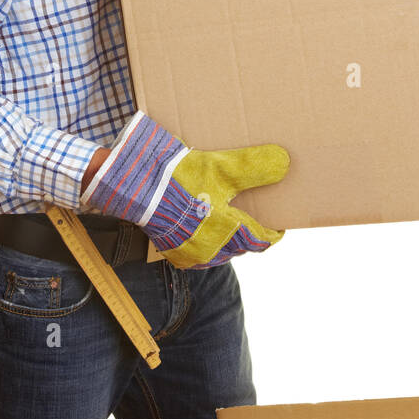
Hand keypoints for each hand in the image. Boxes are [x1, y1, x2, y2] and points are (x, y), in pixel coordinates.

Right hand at [79, 112, 288, 268]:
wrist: (134, 186)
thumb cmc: (178, 176)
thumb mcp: (219, 167)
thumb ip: (253, 167)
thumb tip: (284, 162)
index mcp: (227, 231)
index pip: (260, 240)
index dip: (273, 233)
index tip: (279, 226)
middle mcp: (211, 249)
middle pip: (241, 247)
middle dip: (249, 235)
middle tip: (253, 218)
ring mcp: (191, 254)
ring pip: (221, 254)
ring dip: (227, 241)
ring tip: (228, 223)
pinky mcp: (174, 254)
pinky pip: (199, 256)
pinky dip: (206, 245)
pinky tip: (204, 230)